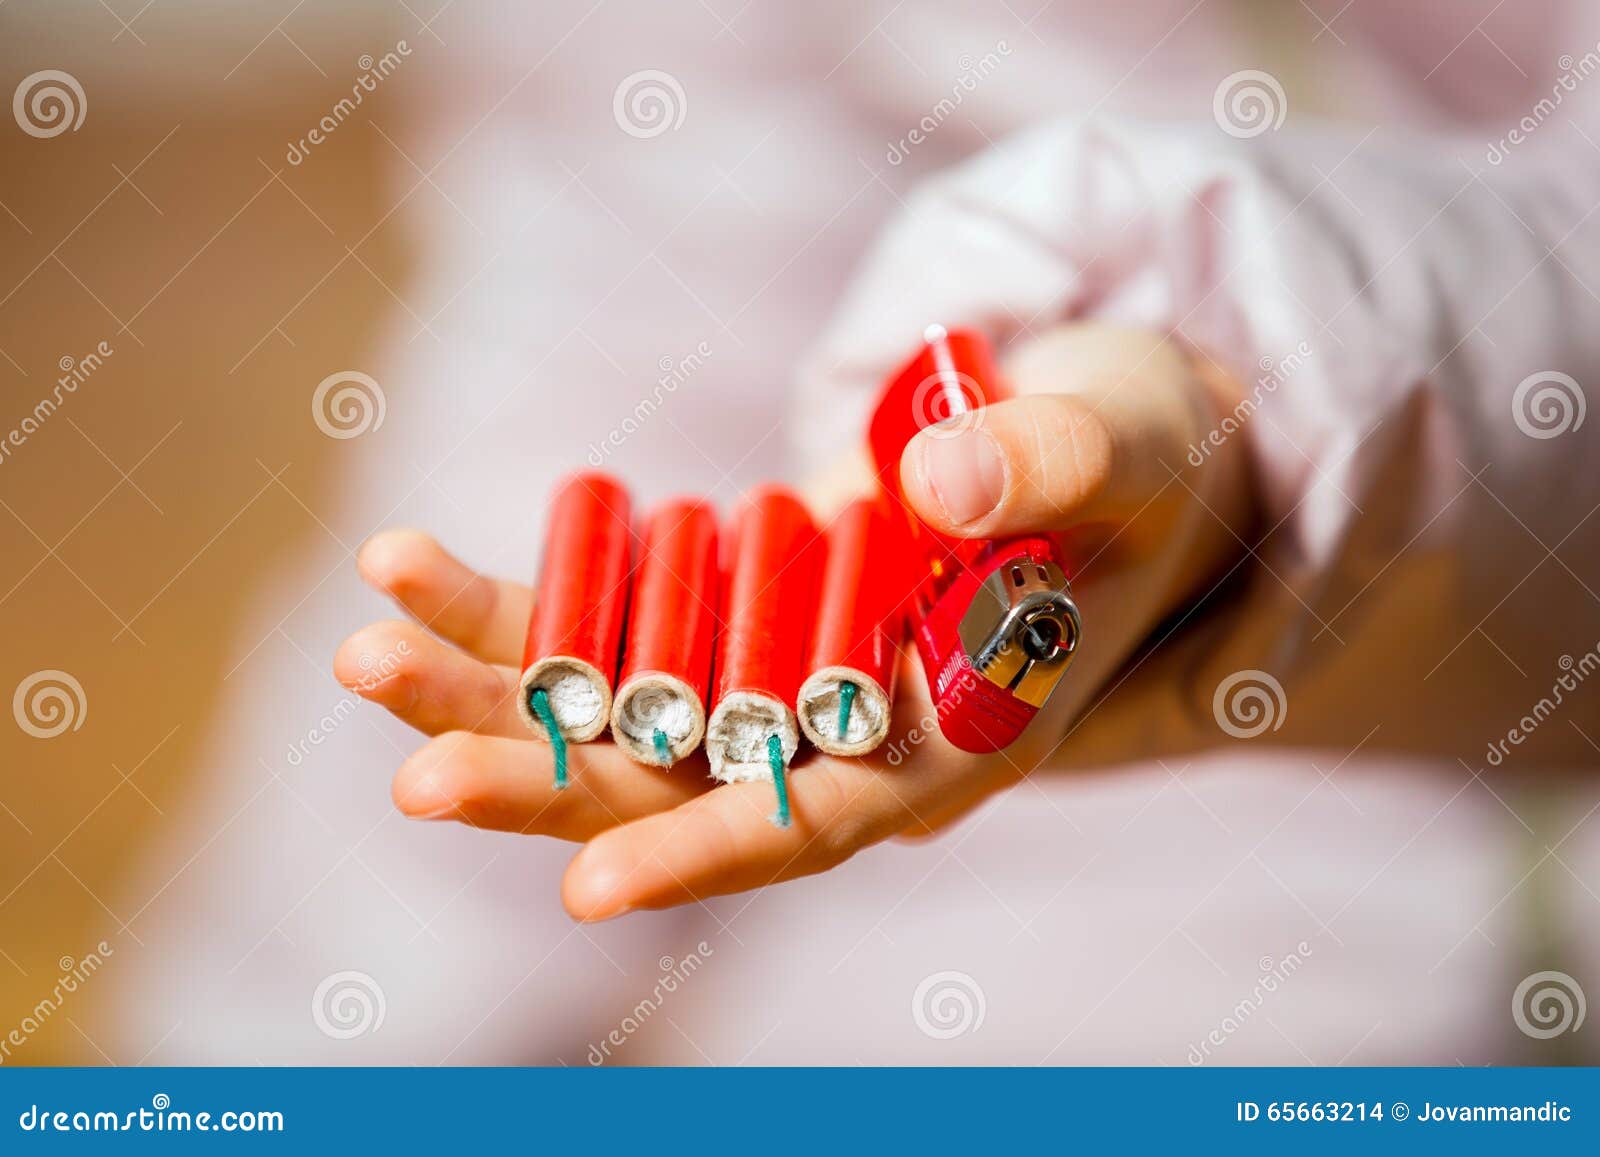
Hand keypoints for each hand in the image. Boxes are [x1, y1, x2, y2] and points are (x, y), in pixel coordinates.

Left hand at [335, 322, 1250, 918]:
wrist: (1092, 436)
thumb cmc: (1138, 455)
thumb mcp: (1124, 442)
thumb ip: (1048, 463)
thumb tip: (935, 486)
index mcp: (949, 737)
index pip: (821, 820)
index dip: (712, 855)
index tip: (588, 890)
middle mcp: (841, 729)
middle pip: (673, 787)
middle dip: (546, 783)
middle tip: (415, 775)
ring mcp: (764, 672)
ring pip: (604, 714)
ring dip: (485, 691)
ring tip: (365, 648)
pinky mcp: (712, 607)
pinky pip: (589, 620)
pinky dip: (500, 602)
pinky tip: (398, 561)